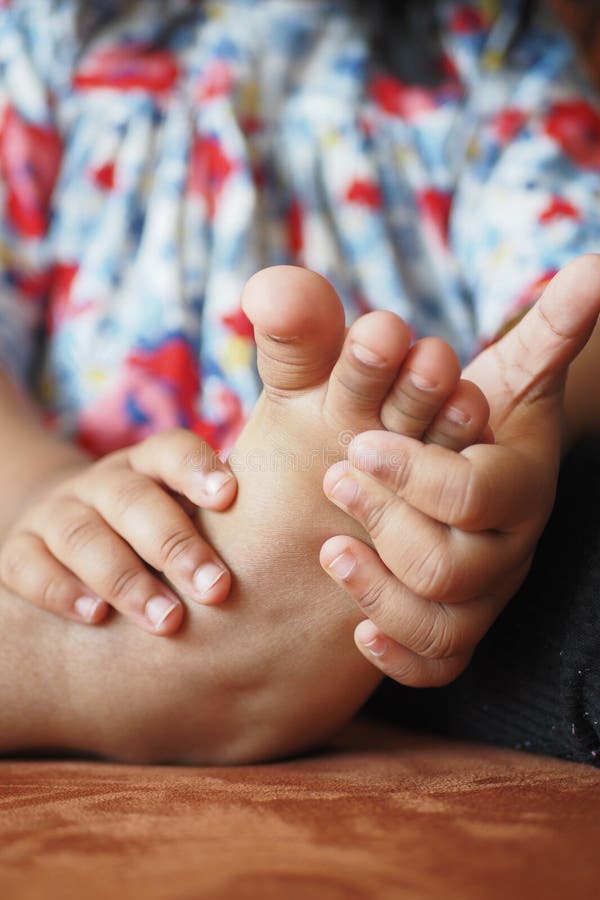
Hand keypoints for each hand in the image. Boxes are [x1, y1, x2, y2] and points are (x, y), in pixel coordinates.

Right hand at [0, 428, 236, 633]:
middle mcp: (105, 484)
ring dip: (126, 578)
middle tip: (217, 589)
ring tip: (167, 621)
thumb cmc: (157, 529)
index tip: (230, 497)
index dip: (197, 469)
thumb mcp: (188, 513)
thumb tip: (322, 555)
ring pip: (83, 534)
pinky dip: (60, 590)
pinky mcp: (21, 549)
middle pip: (133, 501)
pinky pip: (29, 565)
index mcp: (152, 466)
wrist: (68, 532)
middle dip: (175, 544)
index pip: (172, 450)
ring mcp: (60, 513)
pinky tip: (95, 618)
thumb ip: (234, 523)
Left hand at [320, 255, 599, 686]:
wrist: (478, 469)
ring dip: (379, 590)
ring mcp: (487, 598)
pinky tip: (358, 628)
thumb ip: (546, 327)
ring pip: (442, 624)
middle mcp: (510, 549)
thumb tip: (599, 266)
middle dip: (385, 522)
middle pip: (450, 566)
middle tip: (335, 477)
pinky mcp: (459, 632)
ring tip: (332, 550)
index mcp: (521, 486)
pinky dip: (397, 656)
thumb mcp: (505, 369)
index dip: (416, 475)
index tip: (358, 442)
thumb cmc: (477, 418)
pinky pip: (437, 668)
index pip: (475, 497)